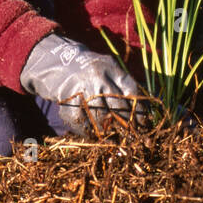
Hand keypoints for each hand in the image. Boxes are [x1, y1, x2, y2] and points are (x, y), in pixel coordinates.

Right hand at [20, 34, 148, 135]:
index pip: (132, 92)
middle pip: (118, 107)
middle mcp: (99, 77)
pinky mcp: (69, 99)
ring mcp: (83, 88)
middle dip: (127, 125)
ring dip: (109, 132)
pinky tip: (95, 137)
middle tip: (131, 136)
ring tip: (115, 140)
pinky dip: (88, 132)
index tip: (143, 125)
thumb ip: (124, 85)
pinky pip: (82, 121)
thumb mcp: (109, 68)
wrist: (59, 62)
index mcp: (112, 69)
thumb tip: (143, 111)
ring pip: (101, 117)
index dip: (139, 111)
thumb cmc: (91, 69)